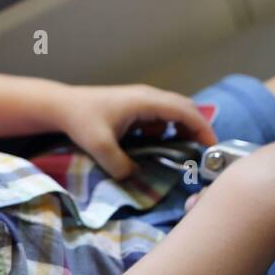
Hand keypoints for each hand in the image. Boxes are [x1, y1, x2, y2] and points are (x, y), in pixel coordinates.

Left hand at [55, 84, 219, 179]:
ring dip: (180, 131)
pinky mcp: (135, 108)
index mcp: (146, 102)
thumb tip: (137, 177)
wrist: (62, 107)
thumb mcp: (99, 146)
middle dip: (196, 130)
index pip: (185, 111)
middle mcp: (148, 97)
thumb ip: (120, 165)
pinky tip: (154, 147)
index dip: (203, 128)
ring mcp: (142, 101)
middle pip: (185, 109)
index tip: (213, 147)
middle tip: (201, 154)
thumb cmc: (81, 120)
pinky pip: (159, 119)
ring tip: (179, 154)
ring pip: (172, 114)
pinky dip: (164, 132)